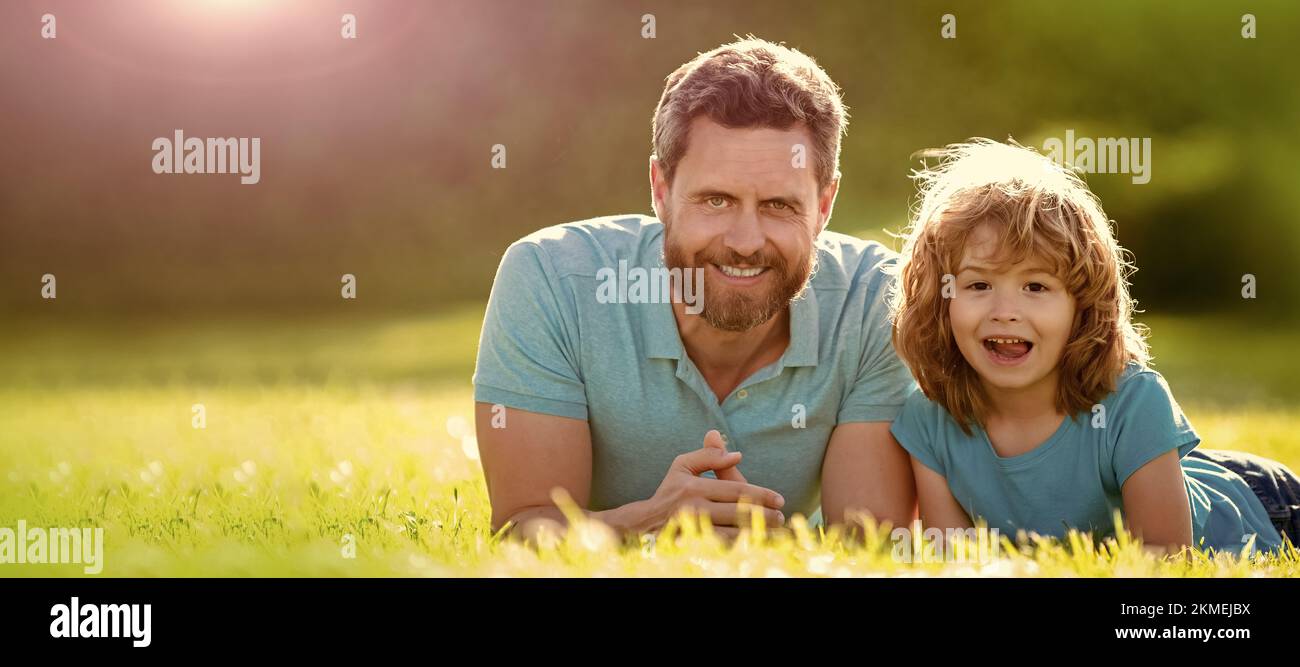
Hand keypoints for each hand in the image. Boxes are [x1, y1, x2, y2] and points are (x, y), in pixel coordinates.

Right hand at [637, 433, 785, 540]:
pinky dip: (743, 547)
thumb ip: (708, 456)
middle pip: (738, 513)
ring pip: (734, 534)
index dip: (761, 495)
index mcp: (694, 488)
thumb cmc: (670, 491)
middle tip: (781, 518)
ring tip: (776, 532)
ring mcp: (694, 531)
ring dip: (758, 534)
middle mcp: (694, 510)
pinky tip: (758, 544)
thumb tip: (738, 454)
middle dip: (764, 517)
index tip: (780, 500)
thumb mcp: (682, 466)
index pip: (735, 490)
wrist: (647, 523)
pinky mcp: (694, 547)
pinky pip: (724, 548)